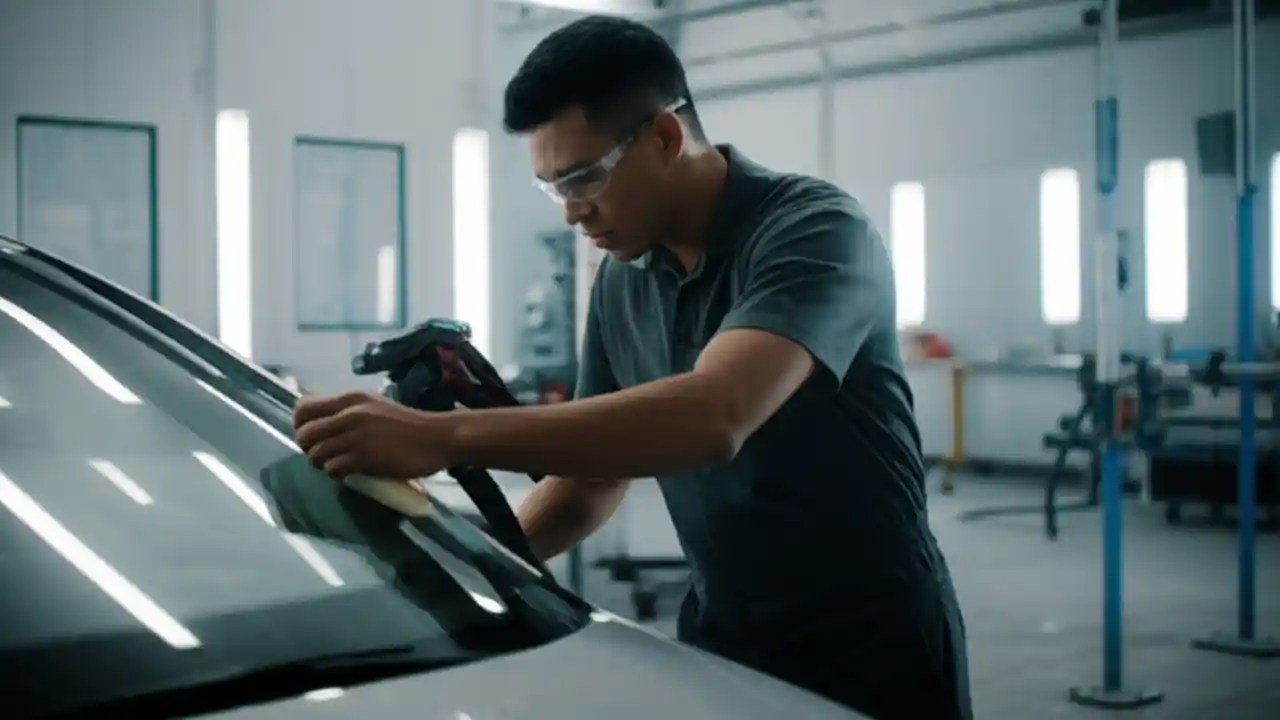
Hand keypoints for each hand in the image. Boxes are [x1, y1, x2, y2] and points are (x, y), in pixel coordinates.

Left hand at [292, 391, 454, 479]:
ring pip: (316, 453)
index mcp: (350, 398)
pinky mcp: (364, 458)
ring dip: (322, 463)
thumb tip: (324, 426)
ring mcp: (356, 436)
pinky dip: (336, 473)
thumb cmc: (409, 425)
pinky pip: (333, 468)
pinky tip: (348, 473)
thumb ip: (350, 412)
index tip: (313, 436)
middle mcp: (349, 414)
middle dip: (309, 448)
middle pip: (305, 433)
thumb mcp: (375, 406)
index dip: (301, 425)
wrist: (437, 438)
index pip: (304, 408)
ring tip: (337, 464)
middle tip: (324, 454)